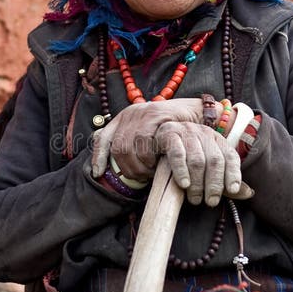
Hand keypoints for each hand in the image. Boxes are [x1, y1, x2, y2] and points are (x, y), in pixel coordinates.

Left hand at [91, 99, 206, 181]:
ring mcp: (141, 113)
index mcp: (124, 118)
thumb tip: (119, 166)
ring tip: (150, 173)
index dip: (98, 156)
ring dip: (139, 164)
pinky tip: (156, 163)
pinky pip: (144, 139)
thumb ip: (134, 146)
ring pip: (129, 145)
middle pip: (116, 146)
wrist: (194, 113)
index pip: (103, 138)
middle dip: (126, 167)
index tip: (98, 173)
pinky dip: (148, 155)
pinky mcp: (154, 114)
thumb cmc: (173, 130)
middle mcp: (129, 114)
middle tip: (140, 178)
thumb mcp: (149, 136)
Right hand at [155, 121, 252, 206]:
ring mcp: (187, 133)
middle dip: (214, 184)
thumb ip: (225, 181)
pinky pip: (178, 154)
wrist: (159, 138)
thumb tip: (249, 193)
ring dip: (197, 182)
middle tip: (211, 202)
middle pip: (215, 160)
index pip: (230, 156)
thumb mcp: (207, 168)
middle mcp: (204, 133)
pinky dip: (182, 171)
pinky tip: (184, 184)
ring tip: (195, 199)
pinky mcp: (169, 135)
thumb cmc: (186, 158)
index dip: (233, 174)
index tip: (232, 190)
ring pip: (197, 159)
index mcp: (217, 140)